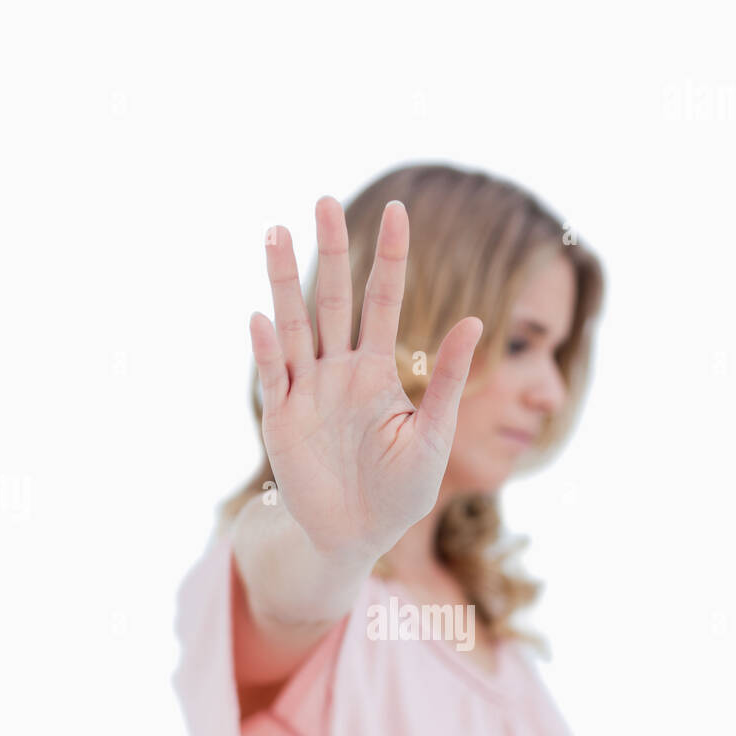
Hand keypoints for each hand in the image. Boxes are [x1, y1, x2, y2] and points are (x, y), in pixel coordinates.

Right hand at [249, 196, 482, 558]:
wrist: (358, 535)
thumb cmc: (401, 490)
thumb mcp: (433, 434)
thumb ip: (445, 380)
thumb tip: (475, 321)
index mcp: (376, 371)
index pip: (382, 300)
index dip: (389, 257)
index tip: (397, 209)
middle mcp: (337, 371)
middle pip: (332, 300)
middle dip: (329, 251)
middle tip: (324, 201)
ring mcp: (306, 392)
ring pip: (294, 326)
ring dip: (285, 282)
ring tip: (276, 232)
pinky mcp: (282, 420)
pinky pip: (274, 378)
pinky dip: (267, 350)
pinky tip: (260, 317)